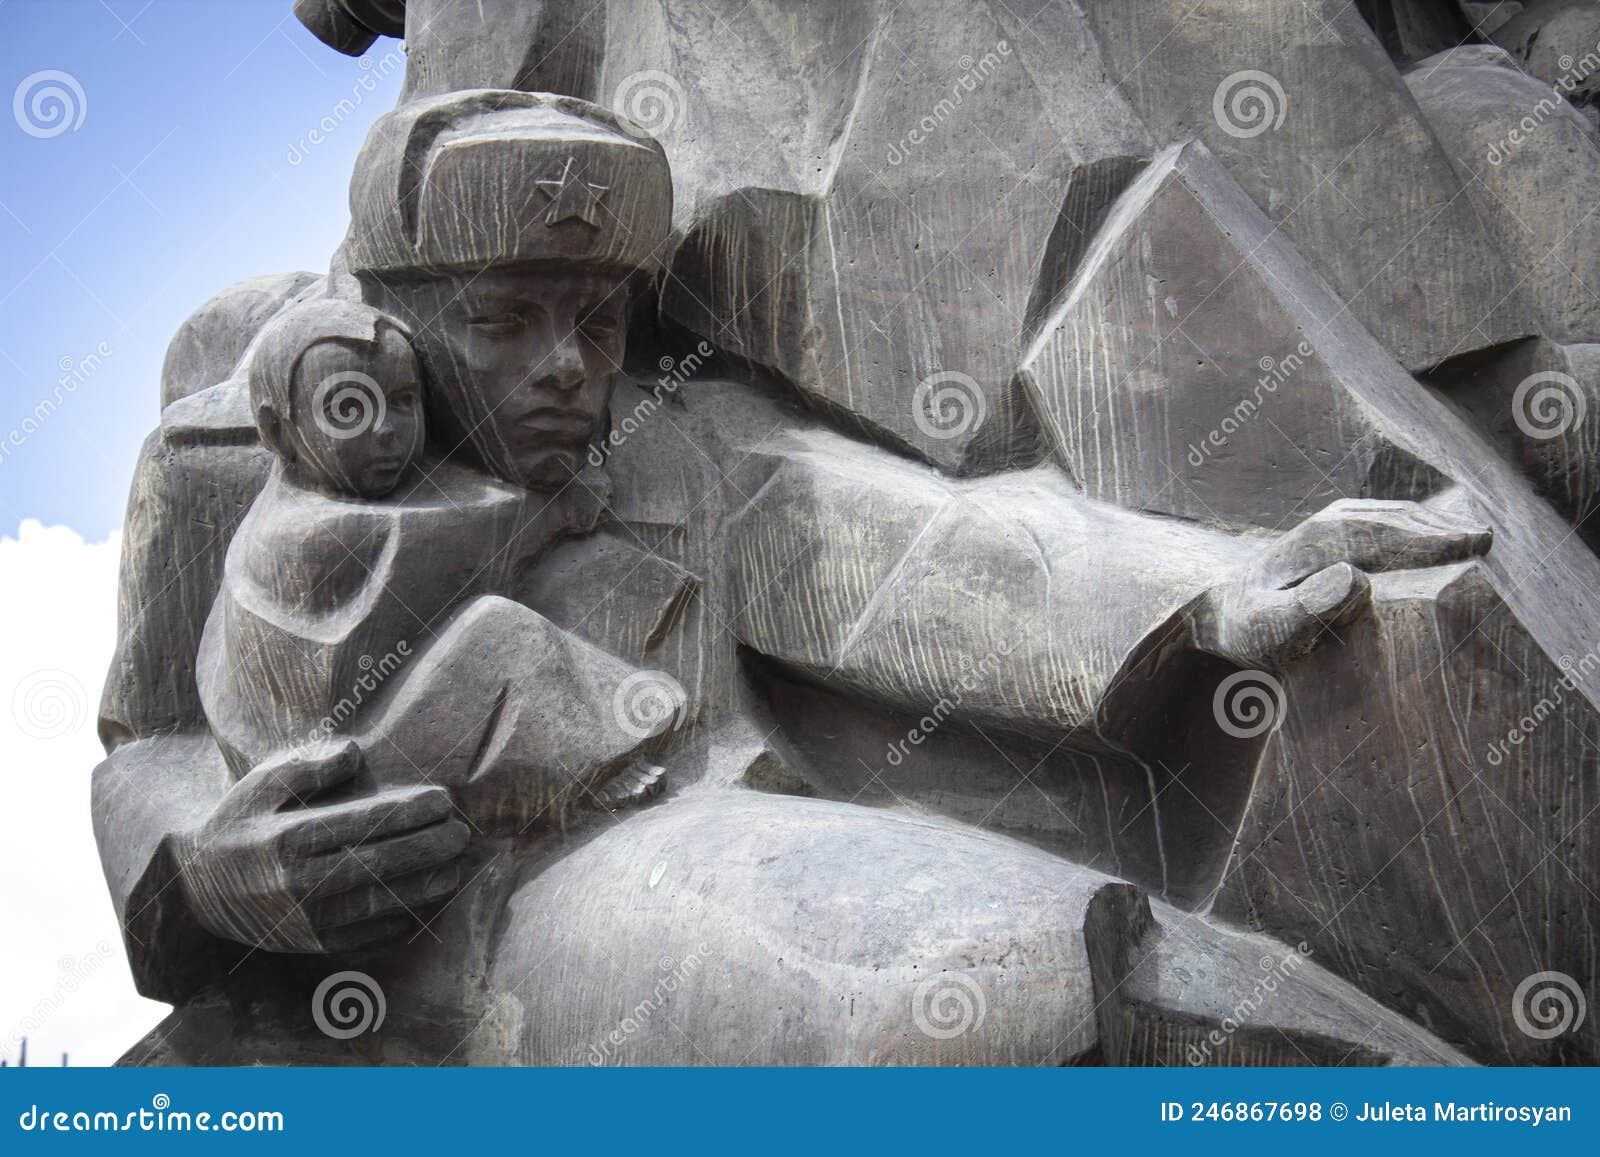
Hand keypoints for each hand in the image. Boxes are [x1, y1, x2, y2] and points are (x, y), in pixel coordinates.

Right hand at [175, 739, 469, 953]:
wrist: (196, 890)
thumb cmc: (238, 824)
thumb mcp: (259, 785)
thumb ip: (307, 767)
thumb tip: (356, 752)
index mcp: (286, 840)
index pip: (363, 824)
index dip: (409, 812)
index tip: (444, 799)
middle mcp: (297, 884)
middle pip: (379, 864)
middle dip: (429, 848)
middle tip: (464, 832)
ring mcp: (306, 920)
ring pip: (380, 903)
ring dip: (426, 886)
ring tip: (459, 867)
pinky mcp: (313, 945)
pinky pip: (368, 933)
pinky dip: (402, 918)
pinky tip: (429, 899)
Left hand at [1194, 499, 1492, 668]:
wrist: (1223, 613)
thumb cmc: (1248, 628)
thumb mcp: (1269, 628)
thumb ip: (1307, 609)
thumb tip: (1357, 578)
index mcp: (1321, 542)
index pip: (1389, 538)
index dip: (1434, 542)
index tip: (1476, 546)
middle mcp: (1333, 523)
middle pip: (1402, 522)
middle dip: (1447, 530)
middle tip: (1495, 544)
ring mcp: (1340, 524)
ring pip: (1401, 518)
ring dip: (1440, 526)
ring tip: (1483, 542)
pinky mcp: (1347, 535)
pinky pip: (1395, 525)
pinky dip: (1426, 530)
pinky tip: (1449, 543)